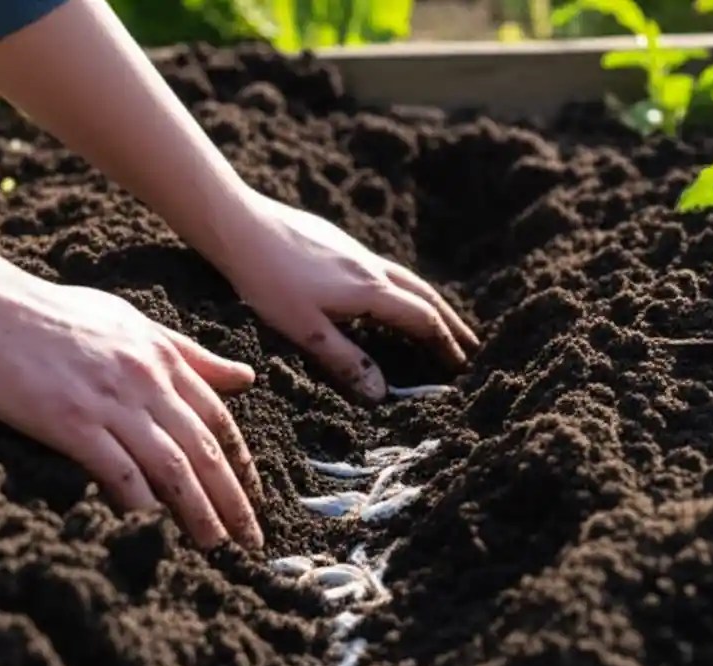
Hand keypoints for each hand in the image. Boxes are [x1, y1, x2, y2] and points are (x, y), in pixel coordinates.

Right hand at [0, 273, 263, 550]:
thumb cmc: (51, 313)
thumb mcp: (130, 321)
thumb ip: (188, 353)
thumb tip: (244, 377)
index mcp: (161, 356)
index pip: (218, 418)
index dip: (242, 463)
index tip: (257, 497)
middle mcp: (145, 379)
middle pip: (204, 449)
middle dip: (234, 499)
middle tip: (252, 539)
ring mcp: (109, 401)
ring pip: (172, 466)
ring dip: (198, 511)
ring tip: (214, 545)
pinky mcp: (70, 421)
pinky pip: (118, 470)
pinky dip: (140, 502)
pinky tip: (152, 528)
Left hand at [199, 192, 479, 399]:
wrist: (241, 225)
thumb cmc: (268, 281)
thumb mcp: (306, 330)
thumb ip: (346, 361)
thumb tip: (382, 394)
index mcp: (370, 291)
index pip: (422, 320)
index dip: (444, 345)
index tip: (460, 367)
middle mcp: (372, 268)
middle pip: (425, 296)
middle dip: (450, 323)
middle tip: (471, 345)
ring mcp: (357, 252)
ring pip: (407, 280)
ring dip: (429, 303)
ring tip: (440, 321)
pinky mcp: (339, 243)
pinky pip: (387, 270)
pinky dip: (404, 289)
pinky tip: (390, 295)